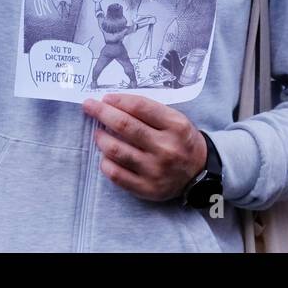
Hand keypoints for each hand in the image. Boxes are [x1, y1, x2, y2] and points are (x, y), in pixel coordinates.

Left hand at [82, 94, 205, 200]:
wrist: (199, 172)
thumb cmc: (181, 139)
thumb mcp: (175, 119)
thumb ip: (149, 111)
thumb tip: (112, 103)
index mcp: (176, 126)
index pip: (140, 107)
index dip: (118, 100)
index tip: (105, 98)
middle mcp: (166, 148)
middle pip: (125, 126)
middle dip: (102, 112)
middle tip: (89, 106)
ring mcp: (156, 170)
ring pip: (117, 151)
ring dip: (101, 138)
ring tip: (98, 133)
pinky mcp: (147, 189)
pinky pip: (117, 175)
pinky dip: (105, 163)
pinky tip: (105, 155)